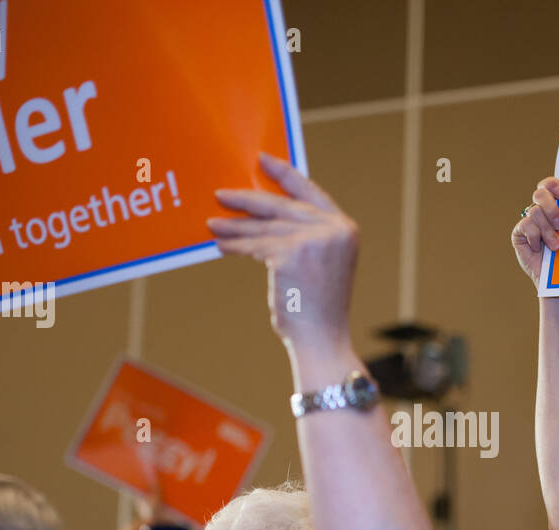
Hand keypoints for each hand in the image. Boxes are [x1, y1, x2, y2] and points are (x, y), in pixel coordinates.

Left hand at [207, 153, 358, 350]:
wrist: (322, 340)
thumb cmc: (318, 309)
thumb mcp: (320, 264)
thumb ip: (305, 236)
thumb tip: (264, 217)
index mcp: (344, 229)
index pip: (311, 192)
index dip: (285, 175)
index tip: (263, 160)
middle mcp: (334, 230)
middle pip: (281, 206)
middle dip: (248, 201)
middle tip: (223, 196)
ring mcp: (314, 240)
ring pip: (265, 227)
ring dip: (236, 227)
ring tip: (214, 225)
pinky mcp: (291, 254)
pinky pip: (256, 245)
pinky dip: (237, 246)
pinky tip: (223, 246)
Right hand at [512, 177, 558, 287]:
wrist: (558, 280)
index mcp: (556, 206)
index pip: (549, 184)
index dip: (553, 184)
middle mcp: (540, 211)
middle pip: (540, 194)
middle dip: (551, 208)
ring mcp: (529, 221)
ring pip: (535, 212)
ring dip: (547, 230)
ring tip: (556, 246)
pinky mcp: (519, 234)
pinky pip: (525, 226)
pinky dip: (535, 237)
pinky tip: (539, 248)